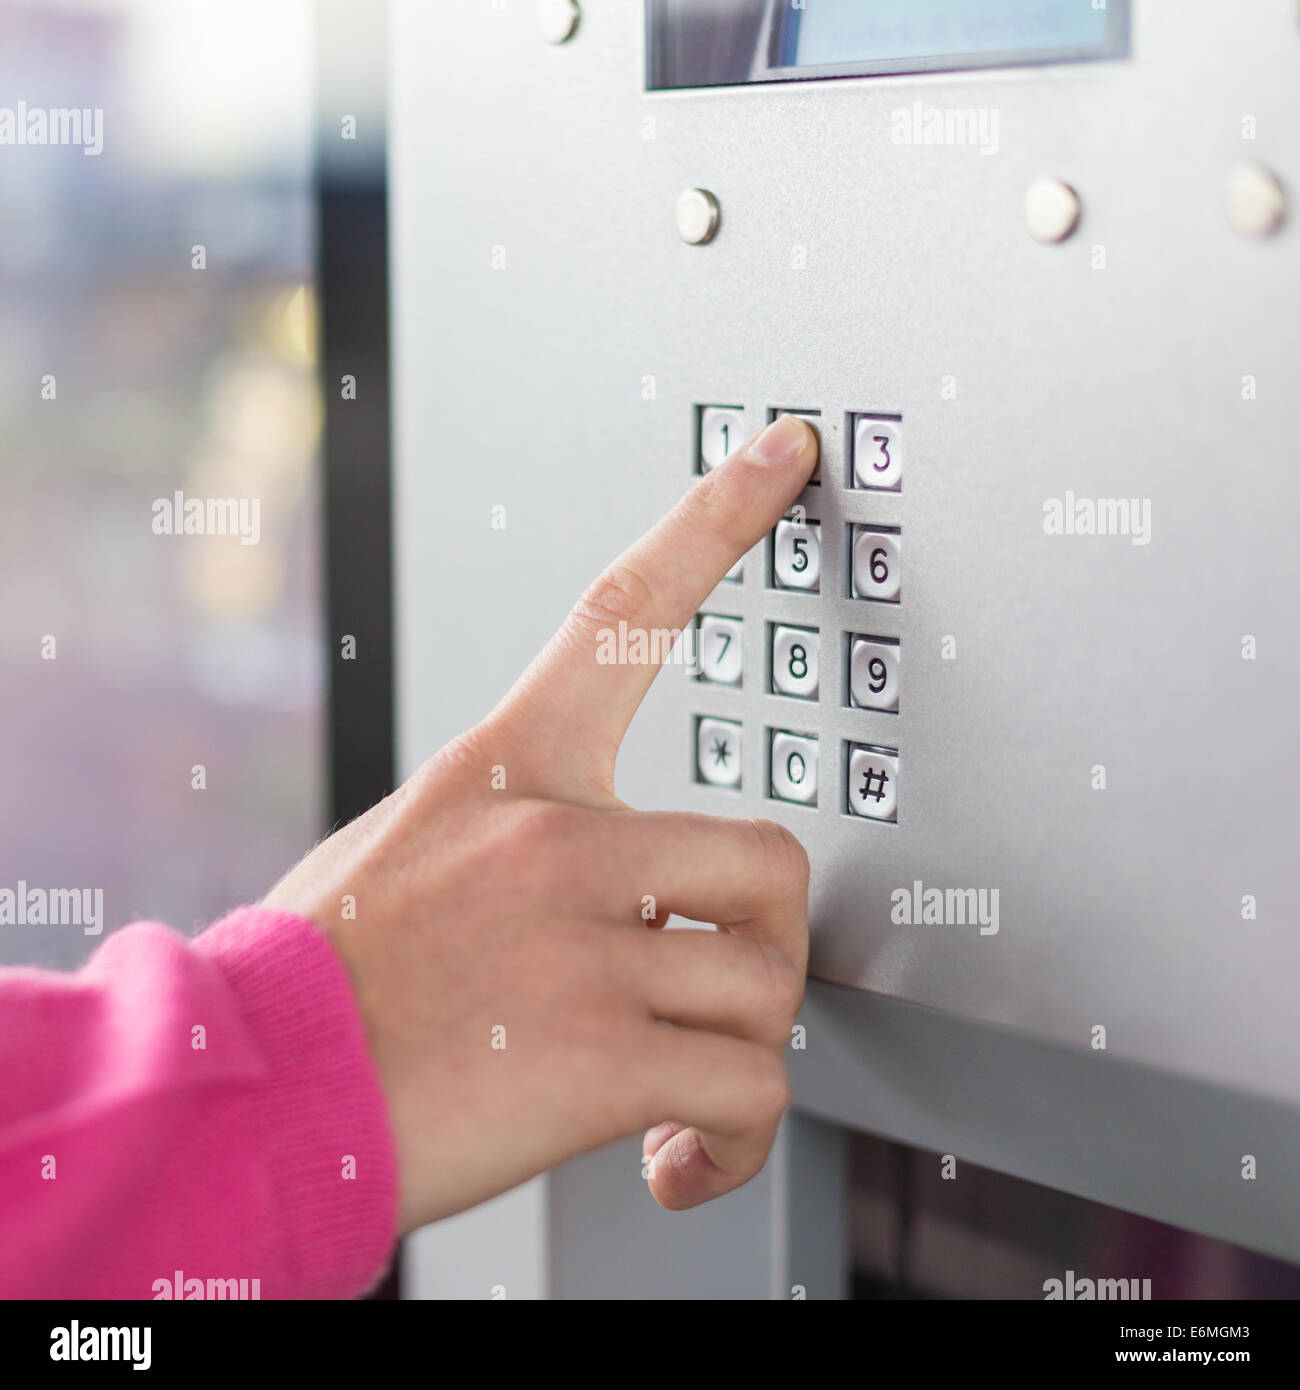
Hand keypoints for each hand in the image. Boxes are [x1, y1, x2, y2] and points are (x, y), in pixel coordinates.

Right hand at [264, 414, 819, 1232]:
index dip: (715, 519)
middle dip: (767, 943)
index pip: (625, 611)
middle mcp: (556, 840)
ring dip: (743, 1052)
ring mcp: (581, 946)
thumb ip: (521, 845)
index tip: (783, 451)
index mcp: (509, 773)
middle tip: (719, 989)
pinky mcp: (597, 1057)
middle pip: (772, 860)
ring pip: (771, 985)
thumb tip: (621, 880)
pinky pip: (750, 1091)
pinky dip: (737, 1142)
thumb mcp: (409, 852)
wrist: (246, 1093)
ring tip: (681, 1097)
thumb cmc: (327, 975)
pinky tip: (680, 1157)